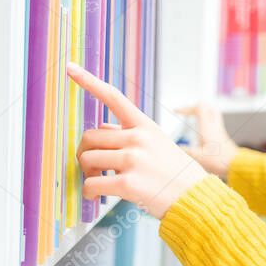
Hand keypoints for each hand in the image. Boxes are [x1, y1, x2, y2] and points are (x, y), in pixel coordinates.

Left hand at [67, 62, 208, 219]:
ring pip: (87, 159)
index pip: (114, 97)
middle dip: (84, 152)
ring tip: (99, 182)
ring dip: (87, 173)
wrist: (194, 198)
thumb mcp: (157, 143)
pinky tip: (97, 197)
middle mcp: (138, 138)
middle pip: (90, 136)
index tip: (71, 68)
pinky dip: (89, 192)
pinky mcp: (128, 183)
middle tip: (91, 167)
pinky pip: (92, 183)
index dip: (89, 81)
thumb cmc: (173, 173)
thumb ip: (129, 135)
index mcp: (144, 125)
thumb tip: (101, 132)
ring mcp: (133, 159)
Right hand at [175, 103, 238, 177]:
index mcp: (207, 128)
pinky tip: (201, 134)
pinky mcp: (223, 137)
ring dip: (202, 115)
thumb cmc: (220, 161)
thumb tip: (176, 147)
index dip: (186, 108)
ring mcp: (220, 131)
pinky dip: (206, 125)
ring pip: (212, 115)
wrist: (237, 165)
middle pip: (208, 108)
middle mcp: (215, 127)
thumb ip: (186, 151)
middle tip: (188, 113)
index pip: (199, 108)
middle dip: (196, 108)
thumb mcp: (198, 157)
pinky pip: (214, 125)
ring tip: (193, 122)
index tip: (176, 112)